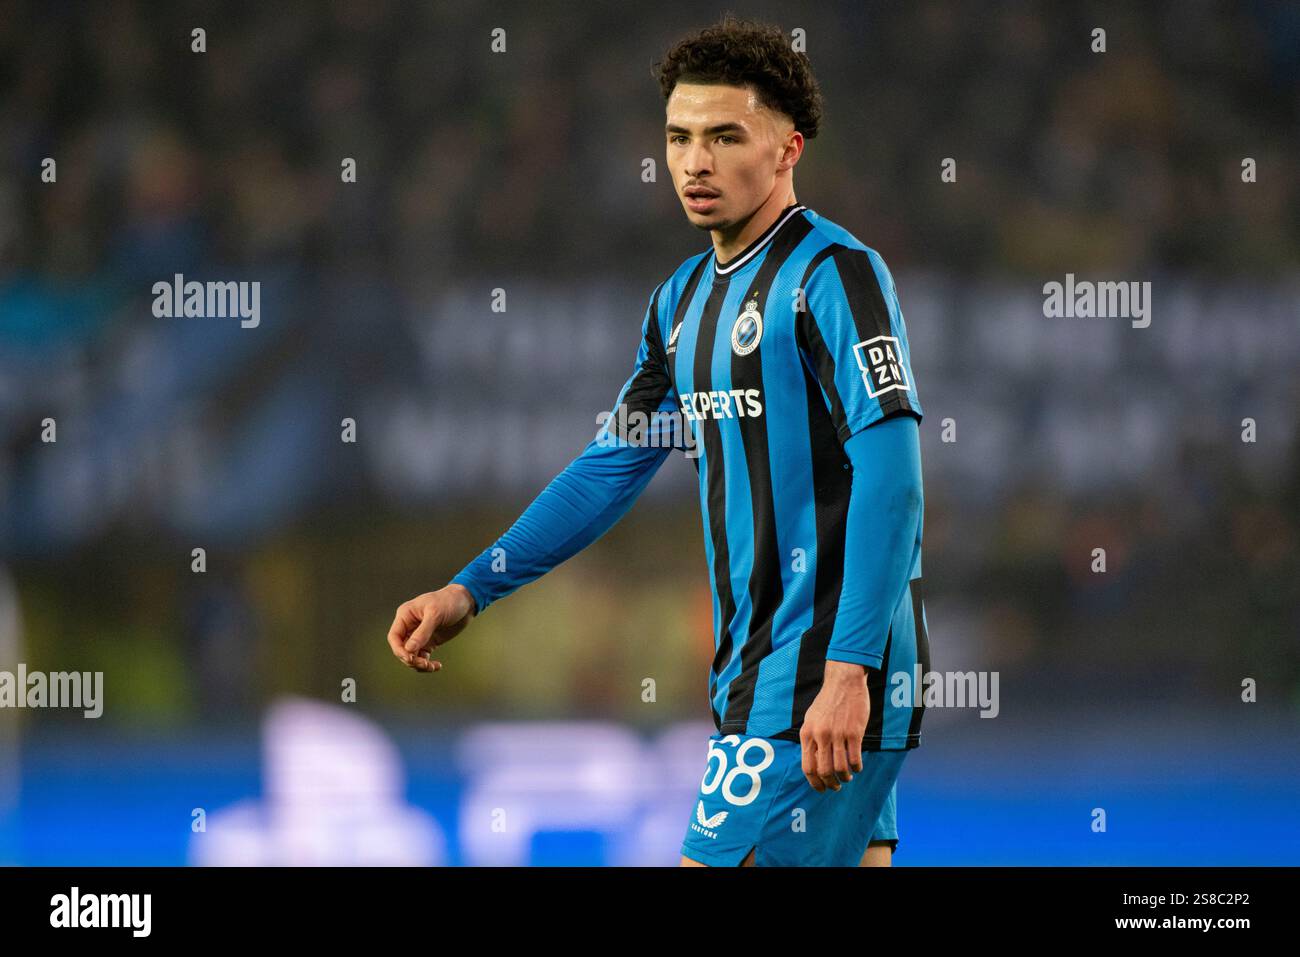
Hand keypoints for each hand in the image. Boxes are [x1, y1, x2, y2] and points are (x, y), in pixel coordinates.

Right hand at [386, 584, 476, 672]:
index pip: (394, 637)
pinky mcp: (429, 642)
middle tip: (425, 664)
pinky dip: (427, 664)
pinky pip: (422, 657)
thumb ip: (423, 632)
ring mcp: (419, 635)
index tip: (410, 658)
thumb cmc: (449, 601)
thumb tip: (409, 649)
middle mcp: (409, 626)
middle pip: (402, 649)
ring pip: (412, 655)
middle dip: (411, 659)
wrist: (467, 602)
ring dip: (419, 664)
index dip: (399, 650)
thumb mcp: (435, 614)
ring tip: (432, 667)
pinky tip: (437, 666)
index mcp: (405, 615)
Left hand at [799, 660, 869, 791]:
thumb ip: (811, 740)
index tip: (821, 789)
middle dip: (831, 784)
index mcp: (807, 733)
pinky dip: (857, 768)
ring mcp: (837, 734)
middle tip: (836, 786)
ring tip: (848, 777)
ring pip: (840, 768)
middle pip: (824, 771)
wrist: (843, 682)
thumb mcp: (811, 720)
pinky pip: (855, 758)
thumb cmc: (827, 702)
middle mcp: (821, 735)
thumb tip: (812, 763)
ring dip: (845, 777)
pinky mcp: (854, 732)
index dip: (814, 783)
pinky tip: (857, 767)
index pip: (808, 767)